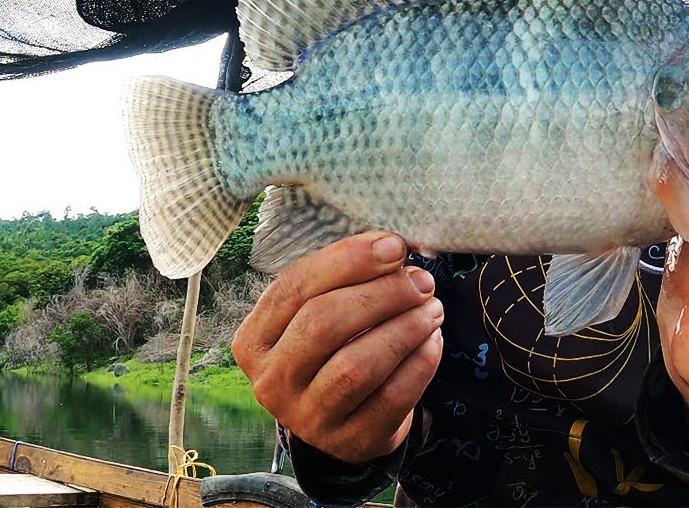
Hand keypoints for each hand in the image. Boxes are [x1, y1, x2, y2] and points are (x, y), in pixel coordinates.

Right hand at [232, 232, 443, 462]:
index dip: (348, 261)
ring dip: (403, 328)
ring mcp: (307, 419)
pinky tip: (433, 340)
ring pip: (356, 366)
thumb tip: (391, 247)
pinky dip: (420, 364)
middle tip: (420, 281)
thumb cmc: (333, 350)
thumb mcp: (319, 314)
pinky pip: (390, 399)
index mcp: (254, 340)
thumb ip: (342, 281)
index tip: (394, 246)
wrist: (346, 420)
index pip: (295, 288)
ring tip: (432, 308)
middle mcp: (272, 382)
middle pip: (323, 325)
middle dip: (381, 294)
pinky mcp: (349, 442)